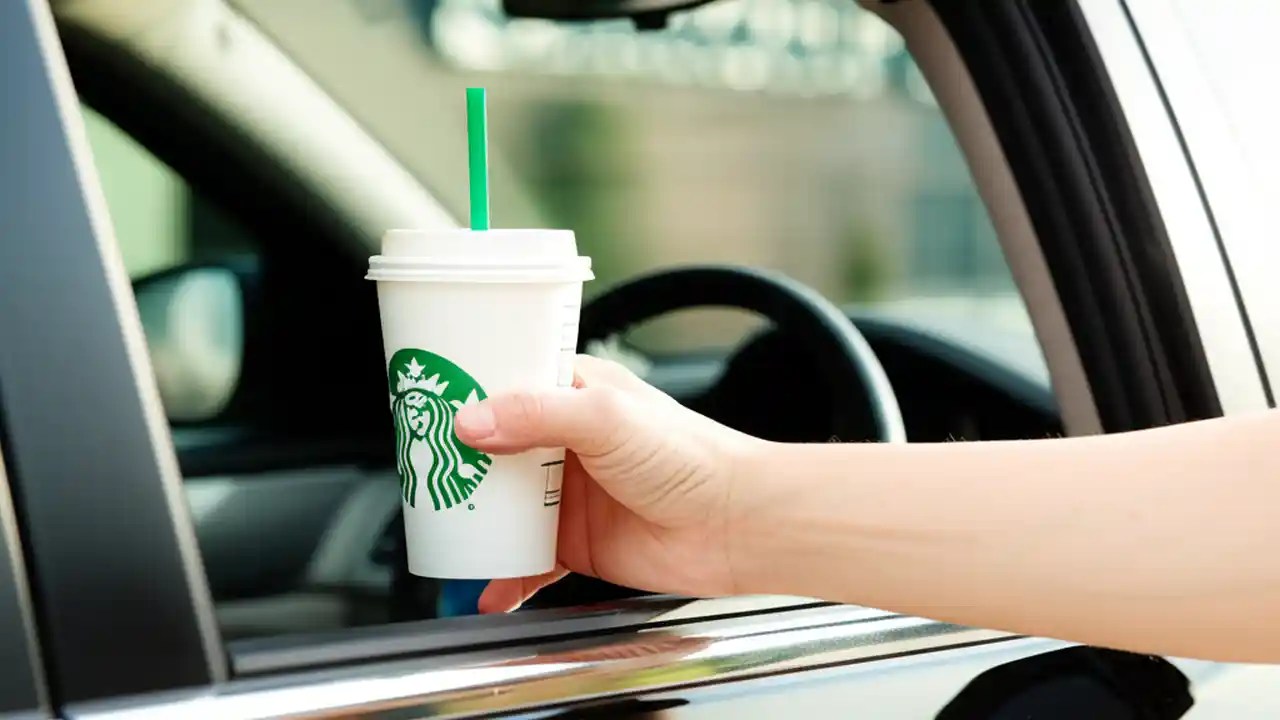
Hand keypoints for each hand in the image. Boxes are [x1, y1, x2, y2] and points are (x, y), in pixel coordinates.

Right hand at [454, 355, 758, 612]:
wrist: (737, 525)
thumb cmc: (693, 457)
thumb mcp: (606, 417)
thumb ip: (538, 414)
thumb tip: (473, 422)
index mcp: (575, 390)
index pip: (505, 377)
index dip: (464, 386)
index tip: (425, 395)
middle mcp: (568, 438)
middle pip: (493, 445)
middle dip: (456, 458)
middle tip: (419, 465)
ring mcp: (570, 493)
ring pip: (502, 504)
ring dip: (471, 516)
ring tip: (437, 524)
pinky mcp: (577, 542)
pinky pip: (526, 559)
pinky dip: (503, 573)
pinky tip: (486, 585)